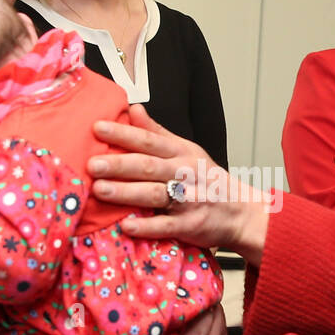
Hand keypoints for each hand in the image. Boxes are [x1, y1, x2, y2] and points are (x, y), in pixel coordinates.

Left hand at [89, 106, 272, 262]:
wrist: (242, 212)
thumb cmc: (208, 180)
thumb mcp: (186, 150)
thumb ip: (157, 132)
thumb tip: (132, 108)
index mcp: (181, 153)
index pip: (149, 140)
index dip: (124, 133)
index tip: (97, 128)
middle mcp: (185, 173)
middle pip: (149, 166)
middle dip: (119, 164)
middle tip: (93, 164)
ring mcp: (189, 200)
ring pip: (155, 194)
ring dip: (127, 192)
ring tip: (100, 190)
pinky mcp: (190, 226)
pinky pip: (166, 226)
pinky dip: (147, 226)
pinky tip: (126, 225)